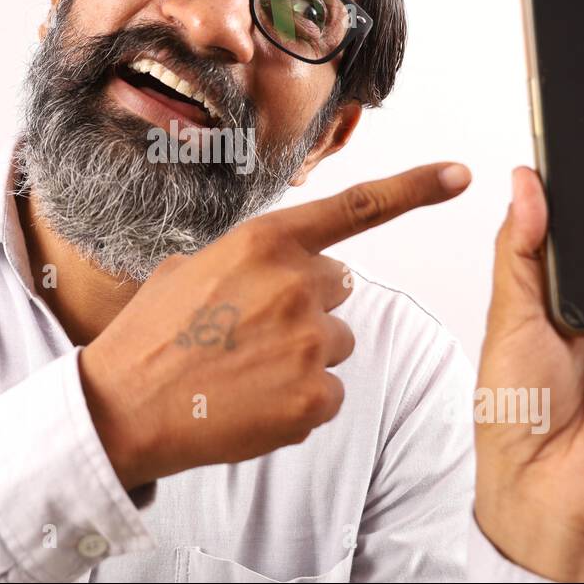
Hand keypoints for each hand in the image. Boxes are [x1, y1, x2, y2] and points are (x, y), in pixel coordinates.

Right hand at [79, 162, 472, 490]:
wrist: (124, 409)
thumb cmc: (150, 337)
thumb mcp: (189, 269)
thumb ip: (248, 259)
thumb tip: (275, 270)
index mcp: (266, 243)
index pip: (357, 208)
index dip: (414, 189)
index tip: (460, 174)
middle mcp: (298, 285)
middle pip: (338, 289)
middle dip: (306, 306)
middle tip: (249, 332)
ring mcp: (311, 344)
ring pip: (336, 344)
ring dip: (304, 357)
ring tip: (245, 371)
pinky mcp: (316, 399)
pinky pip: (331, 394)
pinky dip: (300, 402)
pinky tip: (253, 403)